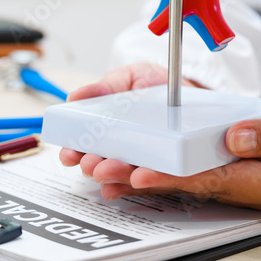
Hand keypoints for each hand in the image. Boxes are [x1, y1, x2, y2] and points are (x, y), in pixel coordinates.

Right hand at [58, 61, 199, 168]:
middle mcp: (127, 154)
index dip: (74, 154)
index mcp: (111, 135)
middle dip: (94, 168)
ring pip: (130, 180)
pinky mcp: (175, 170)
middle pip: (106, 169)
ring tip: (108, 170)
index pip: (88, 150)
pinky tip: (139, 179)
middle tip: (90, 163)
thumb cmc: (158, 85)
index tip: (68, 154)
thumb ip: (106, 87)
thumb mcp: (130, 78)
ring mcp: (149, 164)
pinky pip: (164, 182)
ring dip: (116, 177)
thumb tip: (76, 95)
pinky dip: (151, 182)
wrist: (192, 89)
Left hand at [59, 67, 260, 211]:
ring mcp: (251, 178)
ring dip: (150, 172)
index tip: (140, 171)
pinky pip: (201, 166)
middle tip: (105, 168)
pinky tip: (136, 162)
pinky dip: (169, 163)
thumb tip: (235, 136)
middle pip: (195, 183)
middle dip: (148, 176)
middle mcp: (260, 186)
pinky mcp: (244, 163)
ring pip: (192, 178)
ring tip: (105, 168)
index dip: (177, 177)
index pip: (220, 181)